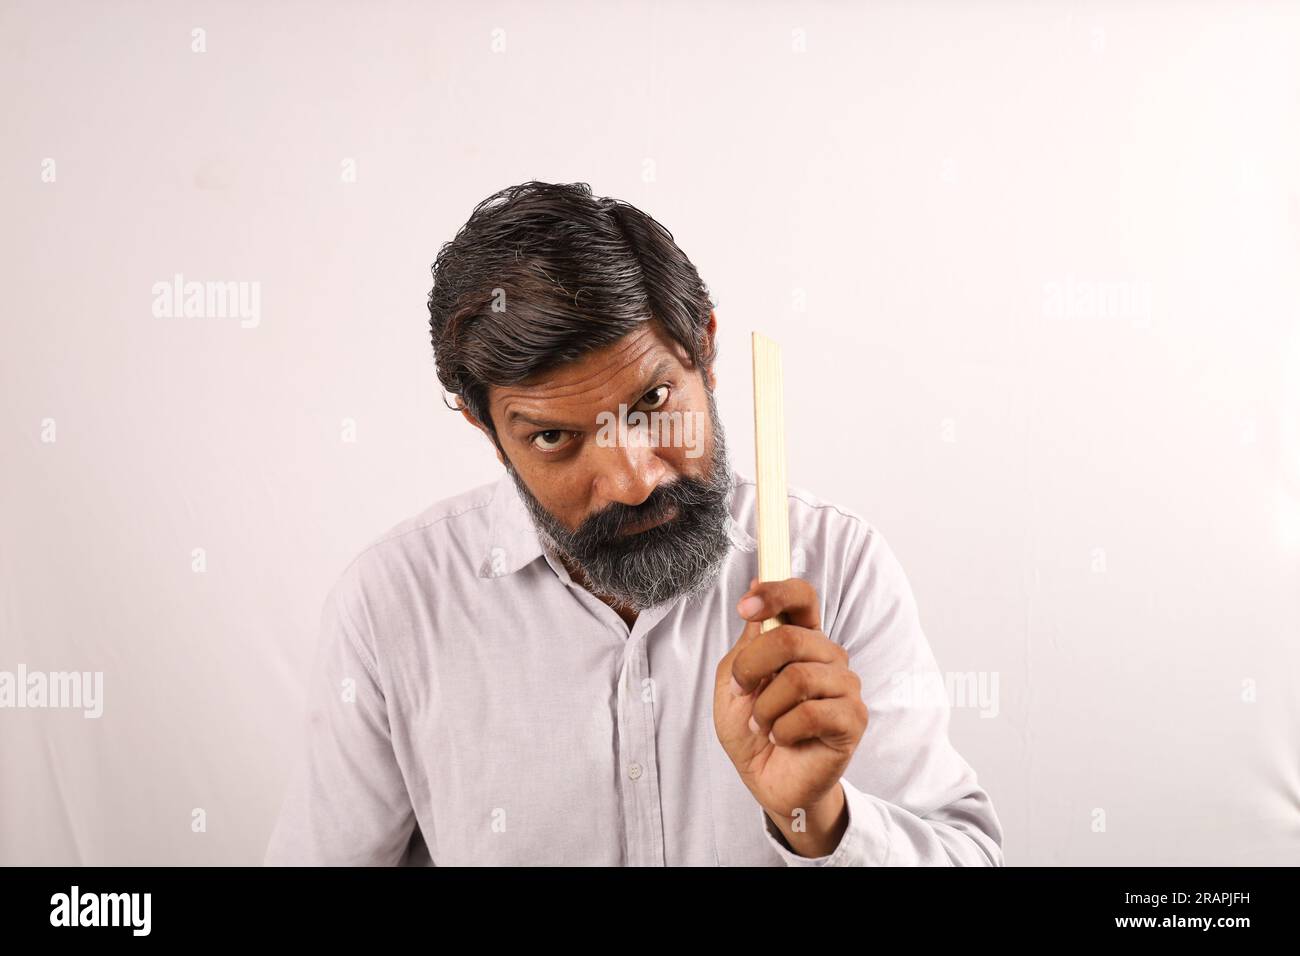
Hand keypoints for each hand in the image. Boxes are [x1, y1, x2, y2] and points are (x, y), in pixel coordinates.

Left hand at [713, 577, 868, 856]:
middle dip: (751, 668)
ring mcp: (845, 686)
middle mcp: (828, 655)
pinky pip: (811, 713)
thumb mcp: (732, 682)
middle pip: (790, 638)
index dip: (775, 593)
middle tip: (741, 692)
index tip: (745, 606)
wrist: (766, 779)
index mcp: (801, 639)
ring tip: (763, 725)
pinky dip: (783, 729)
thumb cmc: (752, 729)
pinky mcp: (853, 718)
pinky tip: (782, 738)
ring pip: (798, 678)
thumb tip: (755, 587)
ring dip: (766, 707)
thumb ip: (746, 642)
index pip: (801, 597)